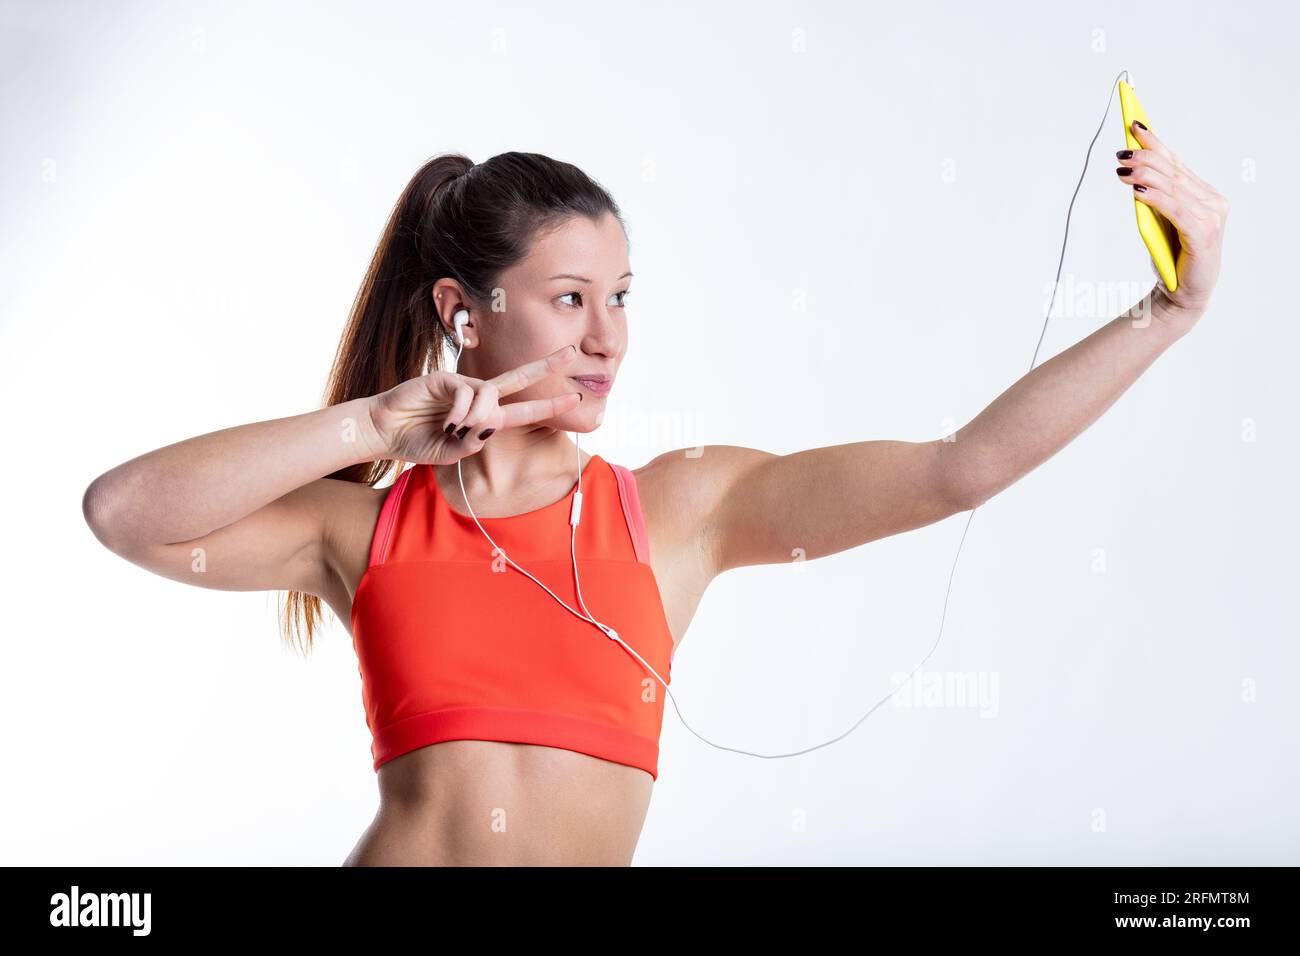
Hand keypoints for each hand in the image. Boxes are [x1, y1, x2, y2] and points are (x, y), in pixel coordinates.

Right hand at [366, 345, 581, 464]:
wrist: (384, 433)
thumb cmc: (416, 443)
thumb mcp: (451, 454)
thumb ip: (473, 443)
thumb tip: (491, 425)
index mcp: (485, 418)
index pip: (523, 410)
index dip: (548, 406)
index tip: (575, 398)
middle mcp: (479, 398)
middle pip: (518, 378)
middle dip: (545, 366)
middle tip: (571, 352)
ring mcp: (463, 386)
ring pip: (490, 395)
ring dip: (477, 418)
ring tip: (453, 430)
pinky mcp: (445, 378)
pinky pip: (467, 393)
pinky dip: (460, 413)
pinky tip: (446, 423)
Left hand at [1116, 120, 1228, 334]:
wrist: (1183, 295)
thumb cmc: (1172, 256)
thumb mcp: (1160, 220)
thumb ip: (1155, 197)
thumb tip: (1131, 171)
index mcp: (1204, 194)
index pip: (1176, 162)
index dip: (1156, 142)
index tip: (1135, 125)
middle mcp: (1212, 201)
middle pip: (1173, 171)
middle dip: (1145, 156)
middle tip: (1120, 150)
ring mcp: (1211, 216)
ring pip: (1172, 187)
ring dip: (1144, 173)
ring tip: (1121, 167)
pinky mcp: (1203, 234)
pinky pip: (1174, 209)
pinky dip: (1154, 197)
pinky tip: (1136, 190)